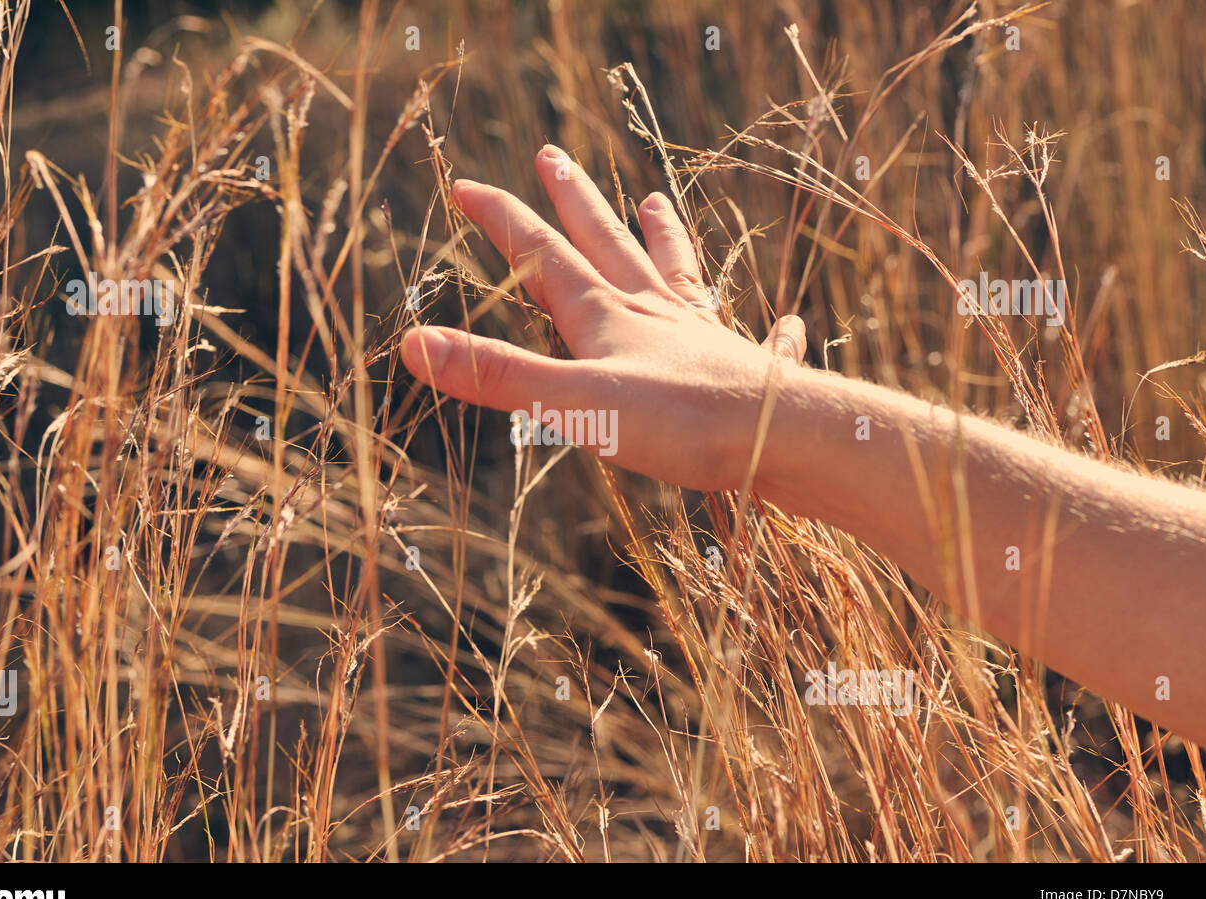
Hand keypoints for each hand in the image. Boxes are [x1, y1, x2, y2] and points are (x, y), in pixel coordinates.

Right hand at [400, 144, 806, 491]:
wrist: (775, 435)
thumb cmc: (673, 420)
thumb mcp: (570, 401)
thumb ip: (496, 375)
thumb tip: (414, 344)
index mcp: (604, 314)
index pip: (542, 254)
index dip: (501, 219)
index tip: (467, 184)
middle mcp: (653, 310)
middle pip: (606, 241)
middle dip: (574, 200)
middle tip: (555, 156)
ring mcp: (702, 335)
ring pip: (676, 272)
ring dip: (663, 237)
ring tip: (657, 202)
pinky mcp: (745, 370)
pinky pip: (759, 342)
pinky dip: (772, 332)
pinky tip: (791, 325)